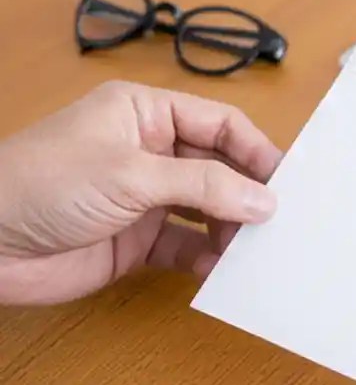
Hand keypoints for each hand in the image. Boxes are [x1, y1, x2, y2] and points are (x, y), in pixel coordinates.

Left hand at [0, 81, 281, 304]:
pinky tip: (220, 270)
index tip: (286, 182)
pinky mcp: (136, 240)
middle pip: (220, 168)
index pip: (220, 123)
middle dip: (249, 194)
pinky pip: (186, 247)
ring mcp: (144, 197)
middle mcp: (149, 151)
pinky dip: (207, 258)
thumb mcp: (131, 174)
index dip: (256, 150)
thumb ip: (204, 185)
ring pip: (208, 209)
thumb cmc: (40, 184)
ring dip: (232, 229)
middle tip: (280, 222)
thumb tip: (264, 200)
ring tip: (253, 250)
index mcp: (145, 113)